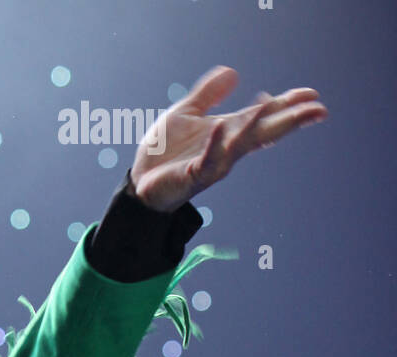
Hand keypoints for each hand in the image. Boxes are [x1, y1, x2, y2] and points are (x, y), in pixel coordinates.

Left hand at [130, 66, 327, 212]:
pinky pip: (207, 159)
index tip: (311, 95)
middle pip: (263, 132)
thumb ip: (208, 94)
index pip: (263, 116)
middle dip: (290, 121)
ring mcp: (212, 163)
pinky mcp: (193, 175)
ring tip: (270, 106)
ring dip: (255, 126)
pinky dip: (214, 144)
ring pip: (240, 145)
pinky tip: (222, 126)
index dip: (286, 105)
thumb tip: (233, 73)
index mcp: (228, 132)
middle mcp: (226, 149)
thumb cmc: (165, 152)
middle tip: (318, 110)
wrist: (140, 181)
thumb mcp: (187, 113)